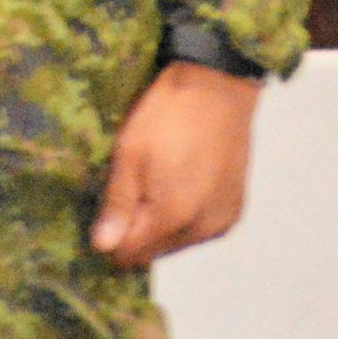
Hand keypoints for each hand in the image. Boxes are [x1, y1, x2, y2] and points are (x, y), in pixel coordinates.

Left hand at [89, 60, 261, 268]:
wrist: (218, 83)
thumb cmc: (170, 111)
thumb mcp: (130, 151)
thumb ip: (117, 204)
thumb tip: (102, 247)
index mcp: (172, 216)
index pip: (128, 255)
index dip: (112, 234)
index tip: (111, 205)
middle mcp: (202, 228)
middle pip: (153, 252)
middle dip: (138, 229)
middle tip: (137, 184)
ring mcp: (222, 220)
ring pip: (176, 243)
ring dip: (163, 223)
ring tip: (162, 178)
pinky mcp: (235, 210)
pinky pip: (200, 230)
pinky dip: (187, 216)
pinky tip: (184, 181)